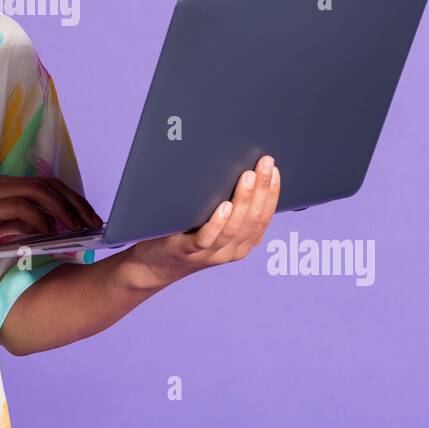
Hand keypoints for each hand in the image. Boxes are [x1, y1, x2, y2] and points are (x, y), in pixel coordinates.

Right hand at [0, 175, 103, 251]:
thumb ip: (20, 224)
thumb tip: (48, 231)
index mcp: (8, 185)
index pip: (49, 185)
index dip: (72, 198)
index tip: (89, 216)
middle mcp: (5, 183)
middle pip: (50, 185)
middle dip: (76, 203)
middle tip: (93, 223)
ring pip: (40, 192)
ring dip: (62, 210)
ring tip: (76, 228)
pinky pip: (21, 208)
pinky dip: (38, 219)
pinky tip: (48, 232)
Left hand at [127, 154, 280, 286]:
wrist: (154, 264)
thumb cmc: (186, 233)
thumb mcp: (214, 223)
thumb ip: (230, 205)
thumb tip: (242, 168)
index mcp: (242, 243)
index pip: (263, 217)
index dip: (271, 193)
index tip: (273, 169)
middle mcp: (231, 250)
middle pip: (253, 219)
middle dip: (262, 189)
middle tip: (265, 163)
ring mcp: (210, 253)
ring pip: (233, 228)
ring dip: (243, 200)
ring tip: (247, 177)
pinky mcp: (187, 251)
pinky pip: (206, 238)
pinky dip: (218, 222)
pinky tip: (224, 206)